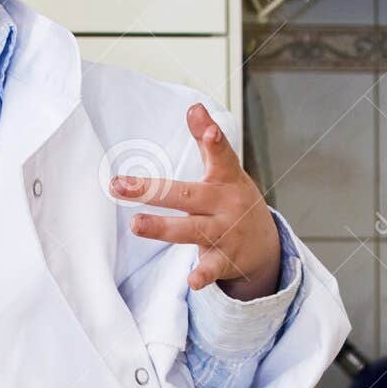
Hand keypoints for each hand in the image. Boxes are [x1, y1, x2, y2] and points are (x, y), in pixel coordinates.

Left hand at [109, 103, 282, 298]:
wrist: (266, 246)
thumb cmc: (234, 201)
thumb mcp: (226, 171)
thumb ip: (208, 142)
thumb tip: (194, 105)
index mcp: (225, 179)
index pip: (220, 155)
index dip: (212, 140)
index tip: (202, 126)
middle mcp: (225, 205)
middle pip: (188, 195)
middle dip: (153, 190)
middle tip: (120, 185)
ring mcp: (225, 233)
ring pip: (192, 230)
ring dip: (164, 228)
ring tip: (136, 224)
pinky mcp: (224, 260)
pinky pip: (212, 268)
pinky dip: (203, 275)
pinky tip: (191, 281)